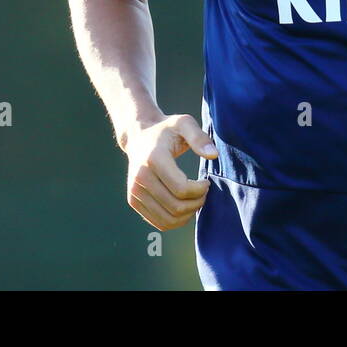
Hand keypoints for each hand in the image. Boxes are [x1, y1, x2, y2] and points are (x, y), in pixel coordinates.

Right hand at [124, 113, 217, 230]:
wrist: (139, 136)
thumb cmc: (166, 130)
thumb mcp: (184, 123)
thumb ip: (199, 137)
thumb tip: (213, 155)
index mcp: (153, 159)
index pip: (181, 189)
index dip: (200, 190)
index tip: (206, 182)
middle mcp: (140, 177)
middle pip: (175, 207)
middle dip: (197, 203)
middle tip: (203, 192)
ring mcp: (135, 191)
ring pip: (168, 219)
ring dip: (188, 214)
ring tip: (195, 200)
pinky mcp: (133, 200)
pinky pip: (159, 222)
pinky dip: (176, 221)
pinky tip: (184, 206)